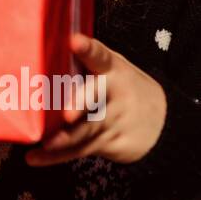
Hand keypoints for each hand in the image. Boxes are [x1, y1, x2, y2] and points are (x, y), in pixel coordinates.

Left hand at [25, 33, 166, 167]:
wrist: (165, 123)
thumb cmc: (126, 88)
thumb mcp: (115, 69)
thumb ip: (89, 61)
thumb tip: (49, 46)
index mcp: (112, 70)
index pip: (101, 57)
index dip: (88, 49)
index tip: (75, 42)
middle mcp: (113, 94)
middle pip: (95, 98)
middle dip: (80, 104)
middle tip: (67, 113)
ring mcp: (113, 121)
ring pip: (85, 129)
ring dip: (64, 138)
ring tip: (45, 142)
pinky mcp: (109, 144)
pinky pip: (80, 149)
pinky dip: (56, 156)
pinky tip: (35, 157)